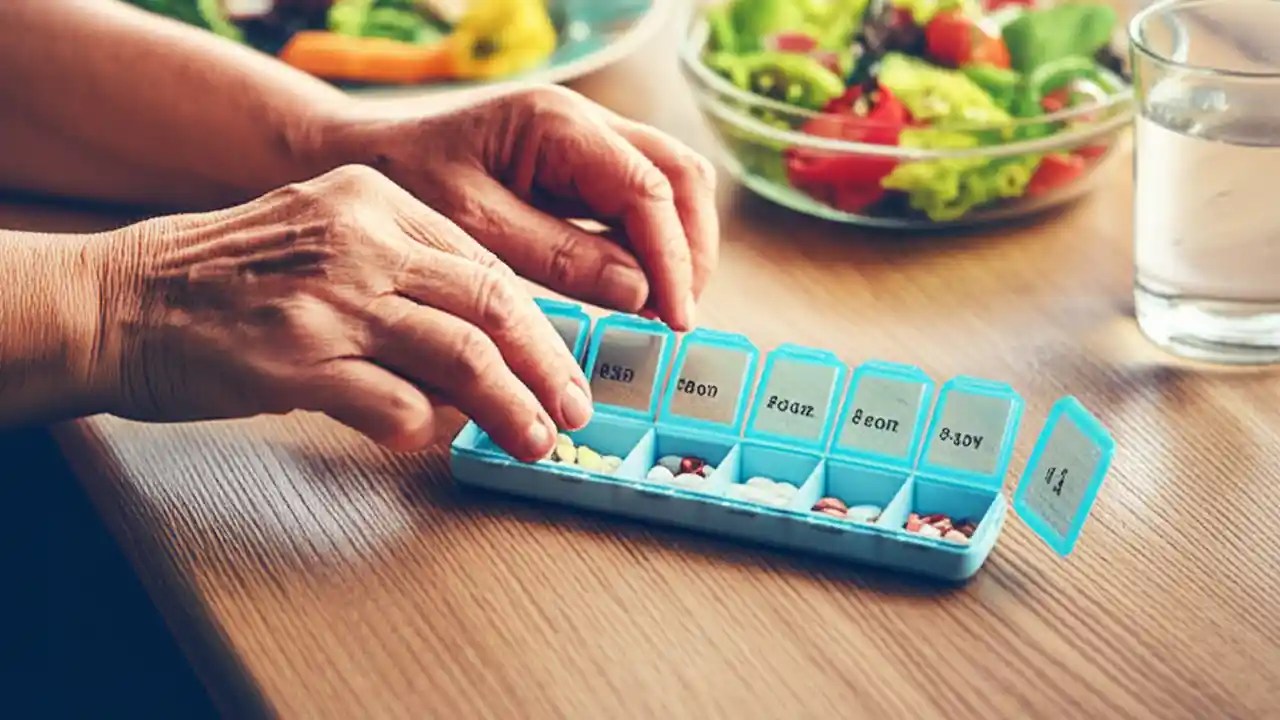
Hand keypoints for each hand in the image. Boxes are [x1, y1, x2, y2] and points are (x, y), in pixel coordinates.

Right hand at [90, 165, 591, 459]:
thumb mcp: (322, 236)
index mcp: (374, 199)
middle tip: (575, 409)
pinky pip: (394, 403)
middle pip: (492, 304)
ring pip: (462, 354)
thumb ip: (403, 274)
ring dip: (511, 405)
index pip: (485, 262)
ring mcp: (329, 301)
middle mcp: (360, 241)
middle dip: (549, 364)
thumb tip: (485, 347)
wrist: (117, 298)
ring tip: (536, 439)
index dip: (539, 320)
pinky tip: (428, 438)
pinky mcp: (295, 363)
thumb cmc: (225, 276)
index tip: (565, 361)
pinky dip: (425, 427)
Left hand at [329, 85, 719, 330]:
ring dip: (680, 246)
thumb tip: (640, 293)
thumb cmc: (404, 183)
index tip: (675, 318)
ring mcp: (587, 141)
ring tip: (665, 310)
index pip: (647, 188)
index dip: (672, 257)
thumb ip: (558, 256)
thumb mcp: (473, 228)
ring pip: (671, 184)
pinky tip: (639, 291)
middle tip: (679, 317)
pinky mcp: (581, 167)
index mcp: (555, 124)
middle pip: (680, 175)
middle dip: (692, 248)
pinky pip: (639, 200)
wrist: (364, 158)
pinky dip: (652, 245)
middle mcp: (583, 122)